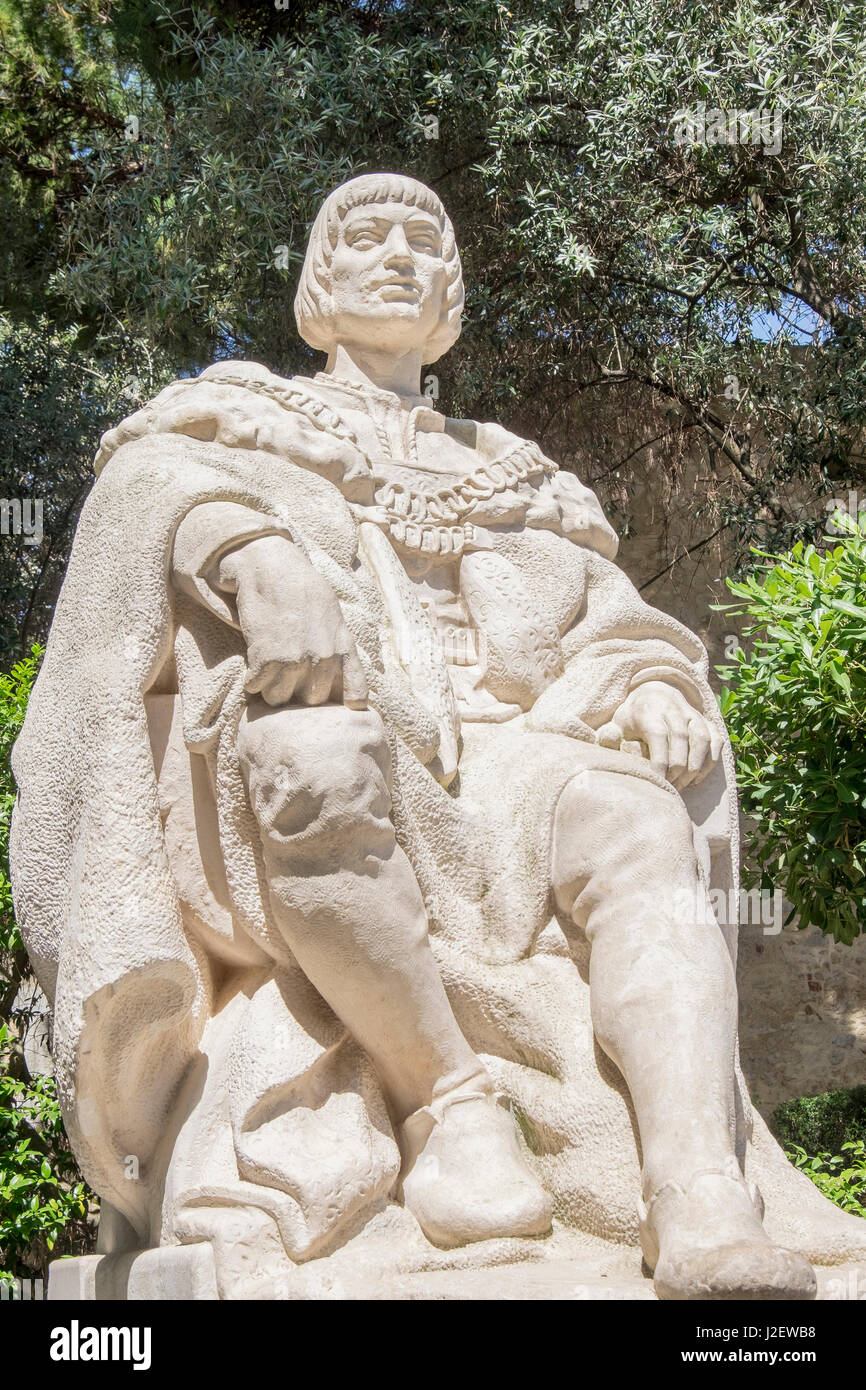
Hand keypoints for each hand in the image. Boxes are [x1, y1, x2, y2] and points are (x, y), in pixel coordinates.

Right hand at [219, 534, 367, 707]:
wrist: (271, 568)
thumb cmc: (301, 590)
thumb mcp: (333, 614)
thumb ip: (339, 646)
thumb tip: (342, 681)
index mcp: (343, 646)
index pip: (356, 692)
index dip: (348, 703)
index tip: (343, 709)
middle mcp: (323, 657)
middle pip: (312, 701)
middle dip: (298, 693)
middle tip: (287, 678)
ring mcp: (296, 659)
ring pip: (280, 699)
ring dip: (271, 690)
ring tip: (268, 672)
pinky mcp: (268, 658)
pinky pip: (257, 687)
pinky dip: (252, 680)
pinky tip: (253, 666)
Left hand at [596, 681, 721, 789]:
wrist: (653, 695)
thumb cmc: (632, 718)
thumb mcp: (616, 724)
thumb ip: (609, 735)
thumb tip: (609, 739)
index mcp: (648, 708)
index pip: (658, 734)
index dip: (659, 760)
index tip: (656, 781)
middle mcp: (673, 707)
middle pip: (681, 738)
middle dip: (677, 767)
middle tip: (669, 788)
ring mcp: (692, 712)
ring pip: (702, 738)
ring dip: (695, 766)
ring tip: (683, 786)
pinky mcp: (706, 720)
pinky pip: (716, 740)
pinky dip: (709, 761)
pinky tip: (696, 778)